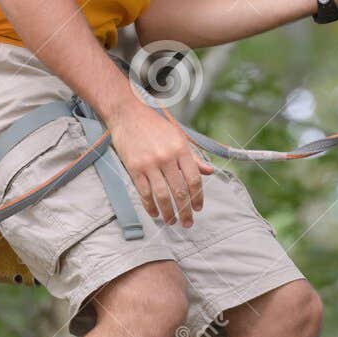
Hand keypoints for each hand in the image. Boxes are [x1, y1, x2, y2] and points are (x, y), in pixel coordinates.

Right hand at [107, 98, 214, 228]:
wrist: (128, 114)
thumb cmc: (155, 125)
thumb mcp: (179, 136)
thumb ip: (193, 156)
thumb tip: (209, 171)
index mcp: (181, 149)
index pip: (194, 179)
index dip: (198, 197)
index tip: (198, 208)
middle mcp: (166, 157)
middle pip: (179, 191)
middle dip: (185, 210)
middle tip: (187, 223)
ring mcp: (149, 163)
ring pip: (162, 195)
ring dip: (168, 212)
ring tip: (172, 222)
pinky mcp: (134, 168)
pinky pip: (144, 192)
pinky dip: (150, 206)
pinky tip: (155, 213)